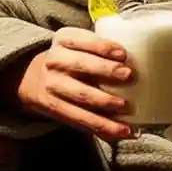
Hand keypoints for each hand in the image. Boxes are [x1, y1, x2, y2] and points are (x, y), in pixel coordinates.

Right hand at [17, 27, 134, 140]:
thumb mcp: (76, 44)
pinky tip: (121, 131)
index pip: (81, 39)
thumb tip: (140, 59)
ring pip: (81, 96)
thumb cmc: (68, 59)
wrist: (31, 78)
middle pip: (80, 65)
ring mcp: (54, 86)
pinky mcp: (56, 109)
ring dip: (104, 102)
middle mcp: (55, 61)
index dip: (102, 46)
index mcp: (64, 40)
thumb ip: (100, 48)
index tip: (122, 53)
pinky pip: (81, 120)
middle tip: (128, 75)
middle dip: (105, 70)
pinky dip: (103, 127)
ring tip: (124, 106)